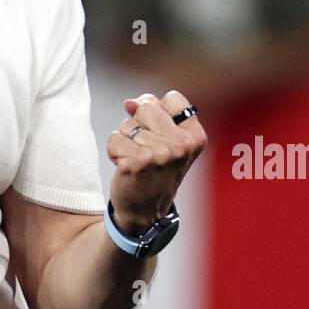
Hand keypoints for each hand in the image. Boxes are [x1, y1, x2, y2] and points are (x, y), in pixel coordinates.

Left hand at [106, 90, 206, 234]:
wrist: (144, 211)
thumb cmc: (155, 170)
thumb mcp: (167, 140)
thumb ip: (154, 113)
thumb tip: (129, 103)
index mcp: (195, 137)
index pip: (174, 98)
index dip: (159, 109)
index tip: (160, 131)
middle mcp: (182, 145)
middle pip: (146, 107)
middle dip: (138, 124)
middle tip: (146, 149)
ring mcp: (160, 155)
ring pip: (127, 124)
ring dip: (125, 141)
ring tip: (137, 160)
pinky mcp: (137, 163)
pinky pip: (114, 139)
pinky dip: (114, 151)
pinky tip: (126, 167)